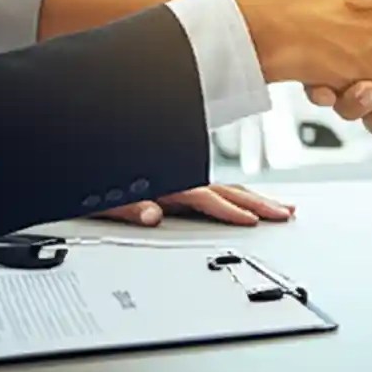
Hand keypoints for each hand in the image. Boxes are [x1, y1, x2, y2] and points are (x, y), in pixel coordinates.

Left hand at [98, 184, 295, 226]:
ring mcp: (183, 177)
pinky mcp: (180, 181)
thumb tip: (152, 216)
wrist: (85, 149)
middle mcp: (180, 177)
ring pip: (227, 187)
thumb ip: (129, 206)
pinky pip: (218, 187)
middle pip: (227, 190)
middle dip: (259, 203)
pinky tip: (248, 200)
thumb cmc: (95, 179)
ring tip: (280, 207)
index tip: (254, 222)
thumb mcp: (105, 198)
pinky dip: (238, 194)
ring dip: (255, 198)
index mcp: (167, 182)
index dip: (230, 211)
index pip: (206, 198)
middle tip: (286, 213)